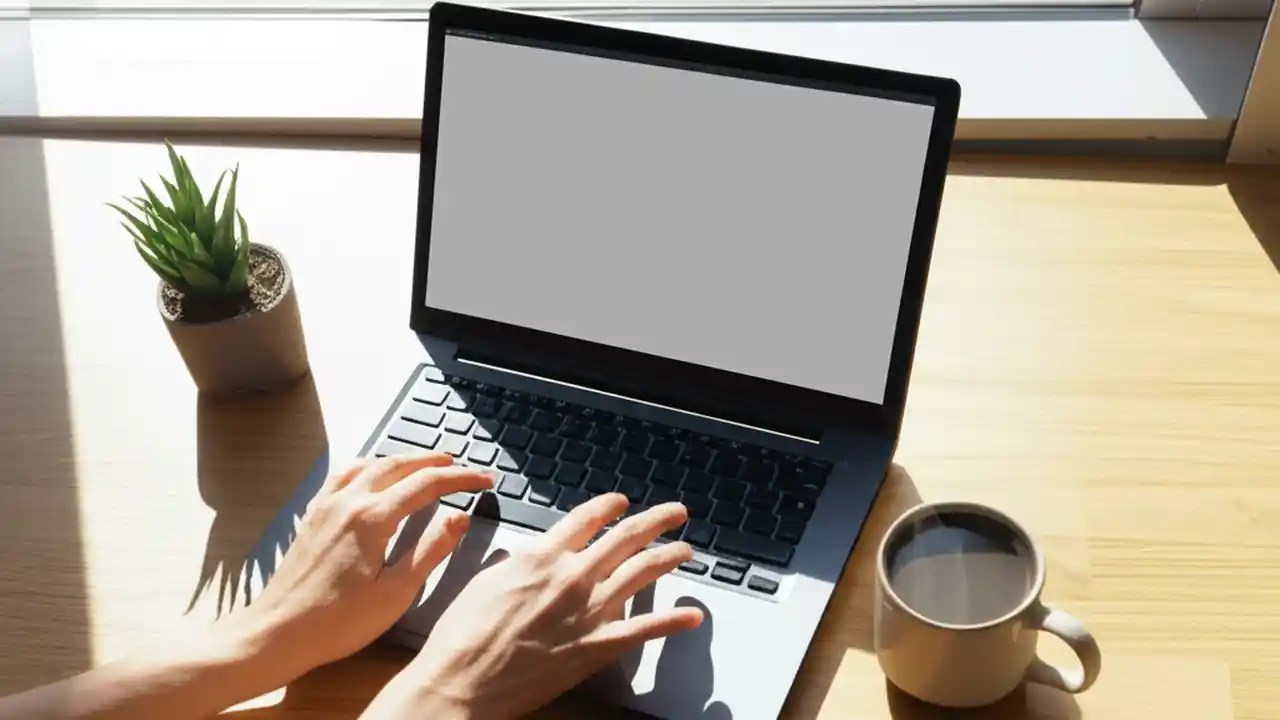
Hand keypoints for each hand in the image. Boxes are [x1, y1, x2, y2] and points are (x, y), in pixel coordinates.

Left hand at [229, 453, 493, 679]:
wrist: (278, 633)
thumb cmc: (338, 622)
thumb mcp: (396, 593)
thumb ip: (430, 549)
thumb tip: (460, 517)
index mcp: (373, 518)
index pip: (428, 484)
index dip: (461, 478)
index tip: (485, 479)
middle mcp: (349, 501)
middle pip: (399, 465)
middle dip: (435, 462)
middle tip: (461, 466)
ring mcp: (327, 505)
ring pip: (371, 464)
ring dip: (403, 459)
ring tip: (425, 464)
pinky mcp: (313, 515)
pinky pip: (344, 474)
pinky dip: (369, 465)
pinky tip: (373, 473)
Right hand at [364, 494, 702, 718]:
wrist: (462, 682)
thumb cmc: (463, 636)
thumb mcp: (486, 580)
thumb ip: (518, 563)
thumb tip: (532, 555)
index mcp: (542, 555)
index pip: (587, 518)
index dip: (609, 506)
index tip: (621, 502)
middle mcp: (572, 576)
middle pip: (625, 537)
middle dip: (656, 520)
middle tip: (676, 512)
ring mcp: (589, 611)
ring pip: (642, 572)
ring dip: (669, 556)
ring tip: (685, 549)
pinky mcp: (597, 647)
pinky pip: (645, 629)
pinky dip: (672, 621)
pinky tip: (692, 615)